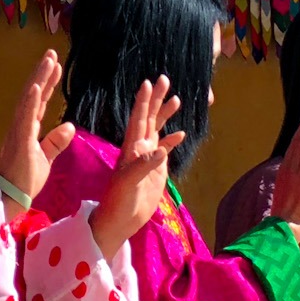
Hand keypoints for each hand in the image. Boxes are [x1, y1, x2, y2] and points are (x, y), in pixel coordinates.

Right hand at [0, 50, 76, 202]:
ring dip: (38, 80)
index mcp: (28, 129)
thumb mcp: (46, 158)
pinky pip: (25, 118)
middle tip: (52, 54)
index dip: (47, 83)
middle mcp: (21, 126)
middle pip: (34, 94)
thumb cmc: (25, 180)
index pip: (40, 102)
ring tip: (48, 61)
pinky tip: (35, 87)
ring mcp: (18, 131)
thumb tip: (69, 125)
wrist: (11, 198)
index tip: (55, 66)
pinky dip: (30, 102)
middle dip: (43, 74)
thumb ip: (55, 141)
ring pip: (29, 100)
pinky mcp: (18, 141)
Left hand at [90, 76, 185, 256]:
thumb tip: (161, 149)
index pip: (138, 119)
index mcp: (131, 148)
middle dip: (156, 99)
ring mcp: (147, 159)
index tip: (149, 83)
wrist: (119, 221)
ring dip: (164, 115)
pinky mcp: (155, 171)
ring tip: (176, 99)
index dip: (143, 101)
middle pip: (148, 118)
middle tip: (165, 78)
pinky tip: (181, 133)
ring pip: (157, 130)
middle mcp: (139, 149)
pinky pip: (164, 150)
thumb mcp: (128, 183)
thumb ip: (144, 165)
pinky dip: (172, 140)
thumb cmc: (118, 202)